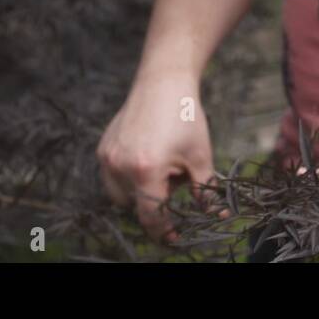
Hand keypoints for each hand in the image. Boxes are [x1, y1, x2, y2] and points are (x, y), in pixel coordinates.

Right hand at [96, 73, 214, 241]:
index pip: (152, 216)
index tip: (175, 236)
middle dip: (156, 203)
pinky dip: (128, 176)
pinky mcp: (102, 147)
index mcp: (146, 170)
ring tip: (161, 165)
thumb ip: (205, 191)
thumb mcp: (201, 157)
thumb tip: (215, 214)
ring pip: (120, 194)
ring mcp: (108, 156)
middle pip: (136, 206)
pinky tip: (149, 155)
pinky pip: (112, 176)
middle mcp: (120, 166)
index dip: (165, 230)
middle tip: (175, 181)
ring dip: (139, 191)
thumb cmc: (186, 118)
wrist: (163, 82)